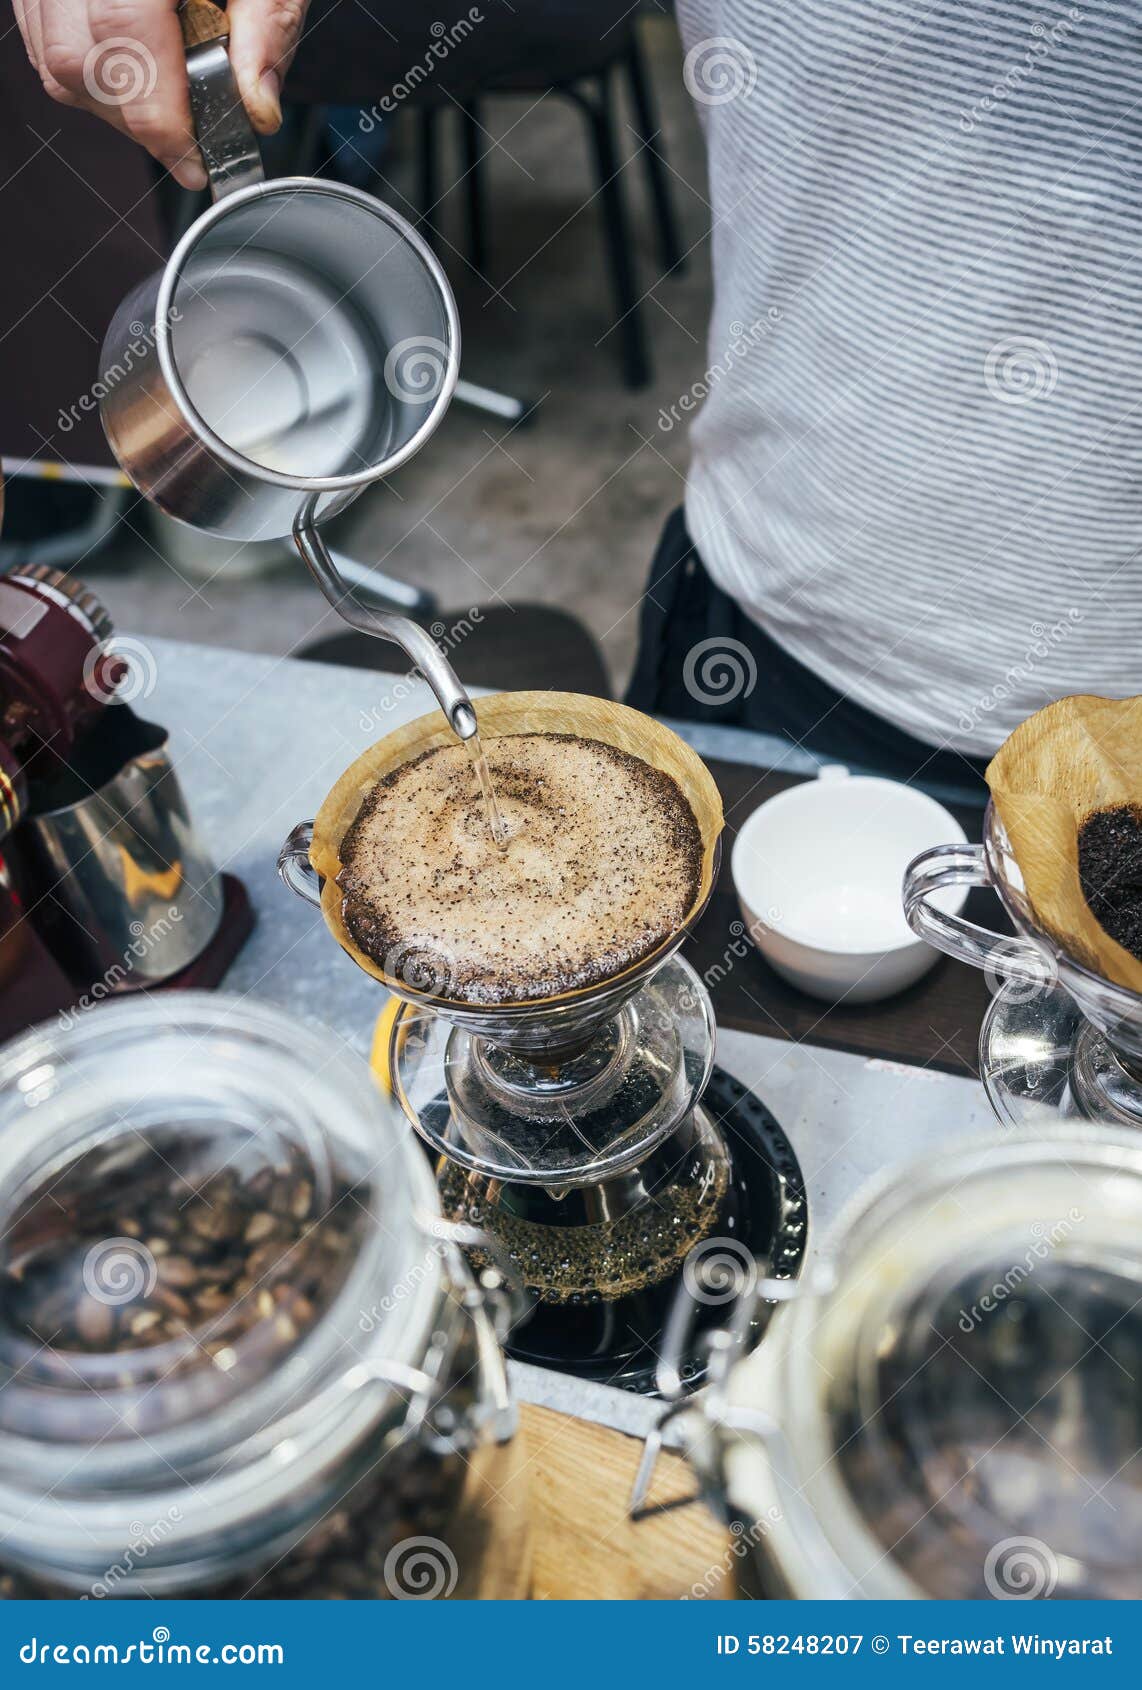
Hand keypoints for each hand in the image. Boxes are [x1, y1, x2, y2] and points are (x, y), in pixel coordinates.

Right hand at [12, 0, 307, 189]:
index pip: (124, 33)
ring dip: (113, 104)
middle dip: (137, 118)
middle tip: (188, 140)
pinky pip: (44, 39)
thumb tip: (258, 106)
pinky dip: (91, 75)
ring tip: (167, 104)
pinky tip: (137, 75)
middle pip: (80, 57)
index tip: (193, 159)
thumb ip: (266, 28)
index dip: (157, 115)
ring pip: (56, 58)